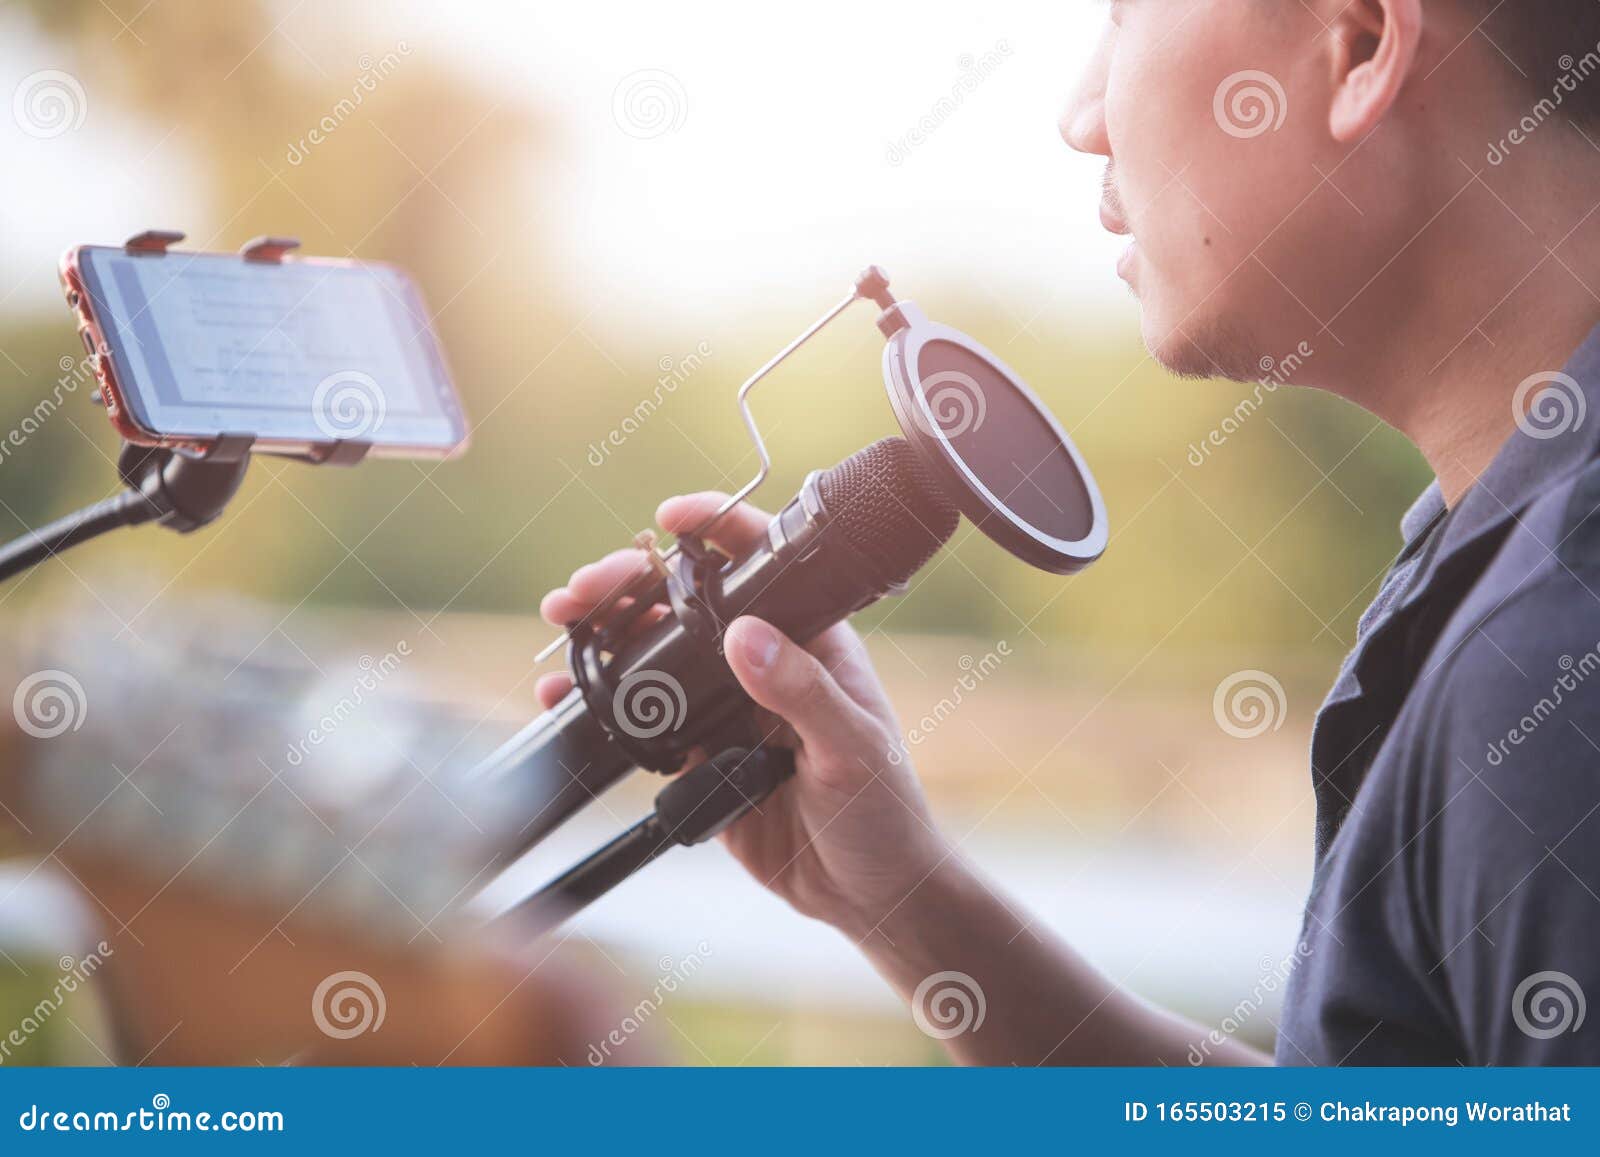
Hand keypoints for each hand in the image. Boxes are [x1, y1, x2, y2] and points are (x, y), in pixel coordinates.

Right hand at [537, 493, 952, 937]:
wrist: (868, 894)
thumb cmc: (884, 812)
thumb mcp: (852, 748)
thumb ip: (801, 692)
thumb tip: (745, 636)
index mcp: (810, 640)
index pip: (760, 564)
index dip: (713, 530)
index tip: (670, 518)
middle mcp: (762, 662)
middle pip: (684, 601)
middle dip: (629, 583)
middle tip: (587, 590)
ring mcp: (726, 707)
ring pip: (653, 652)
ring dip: (604, 634)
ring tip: (566, 626)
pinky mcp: (698, 755)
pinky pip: (640, 719)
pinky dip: (599, 702)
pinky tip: (563, 696)